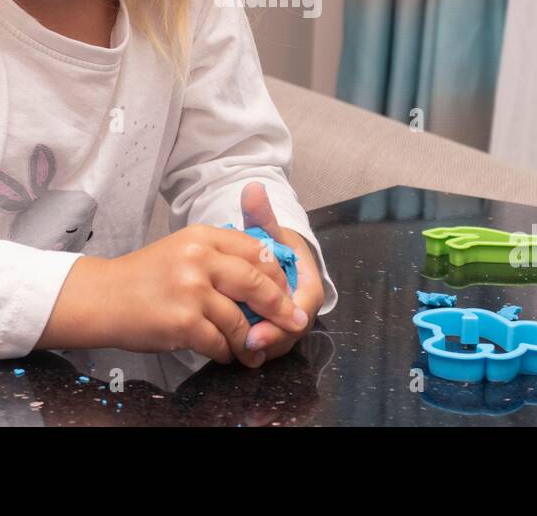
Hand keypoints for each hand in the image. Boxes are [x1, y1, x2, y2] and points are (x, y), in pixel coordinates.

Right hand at [89, 217, 306, 368]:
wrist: (101, 298)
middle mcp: (199, 258)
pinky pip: (219, 342)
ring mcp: (191, 291)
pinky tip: (224, 353)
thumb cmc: (143, 277)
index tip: (287, 291)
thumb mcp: (182, 249)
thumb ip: (219, 256)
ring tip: (251, 350)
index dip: (277, 273)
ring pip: (239, 320)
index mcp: (202, 236)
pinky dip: (226, 352)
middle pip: (257, 283)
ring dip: (249, 340)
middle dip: (279, 308)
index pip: (256, 249)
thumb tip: (266, 275)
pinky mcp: (183, 322)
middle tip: (293, 322)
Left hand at [239, 181, 324, 361]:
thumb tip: (252, 189)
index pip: (303, 309)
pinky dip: (251, 347)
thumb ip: (261, 214)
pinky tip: (228, 345)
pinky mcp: (275, 329)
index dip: (282, 322)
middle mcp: (301, 306)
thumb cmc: (274, 246)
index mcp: (307, 284)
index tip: (256, 330)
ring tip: (232, 348)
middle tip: (241, 344)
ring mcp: (288, 320)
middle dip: (268, 342)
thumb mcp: (268, 229)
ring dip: (258, 348)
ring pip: (278, 343)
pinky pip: (267, 344)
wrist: (276, 258)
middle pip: (290, 333)